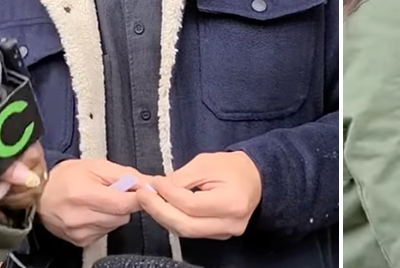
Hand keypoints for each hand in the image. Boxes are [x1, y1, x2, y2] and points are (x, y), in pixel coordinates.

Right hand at [38, 158, 147, 246]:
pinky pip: (105, 232)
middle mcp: (81, 217)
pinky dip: (104, 222)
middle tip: (112, 192)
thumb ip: (126, 175)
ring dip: (114, 213)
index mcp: (85, 195)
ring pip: (116, 224)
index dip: (139, 197)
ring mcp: (80, 232)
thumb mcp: (97, 166)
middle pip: (123, 216)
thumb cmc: (67, 176)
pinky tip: (92, 212)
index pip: (125, 203)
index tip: (143, 191)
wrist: (38, 194)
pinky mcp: (80, 241)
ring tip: (99, 201)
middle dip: (124, 203)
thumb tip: (150, 184)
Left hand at [137, 151, 261, 239]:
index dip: (169, 195)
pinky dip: (175, 220)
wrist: (256, 177)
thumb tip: (158, 188)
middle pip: (186, 225)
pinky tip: (164, 208)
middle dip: (160, 210)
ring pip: (186, 231)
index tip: (154, 183)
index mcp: (231, 202)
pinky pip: (192, 231)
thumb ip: (181, 178)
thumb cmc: (233, 167)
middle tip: (143, 196)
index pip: (191, 204)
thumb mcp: (206, 163)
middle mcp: (230, 223)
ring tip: (150, 201)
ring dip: (164, 216)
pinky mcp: (220, 235)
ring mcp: (226, 232)